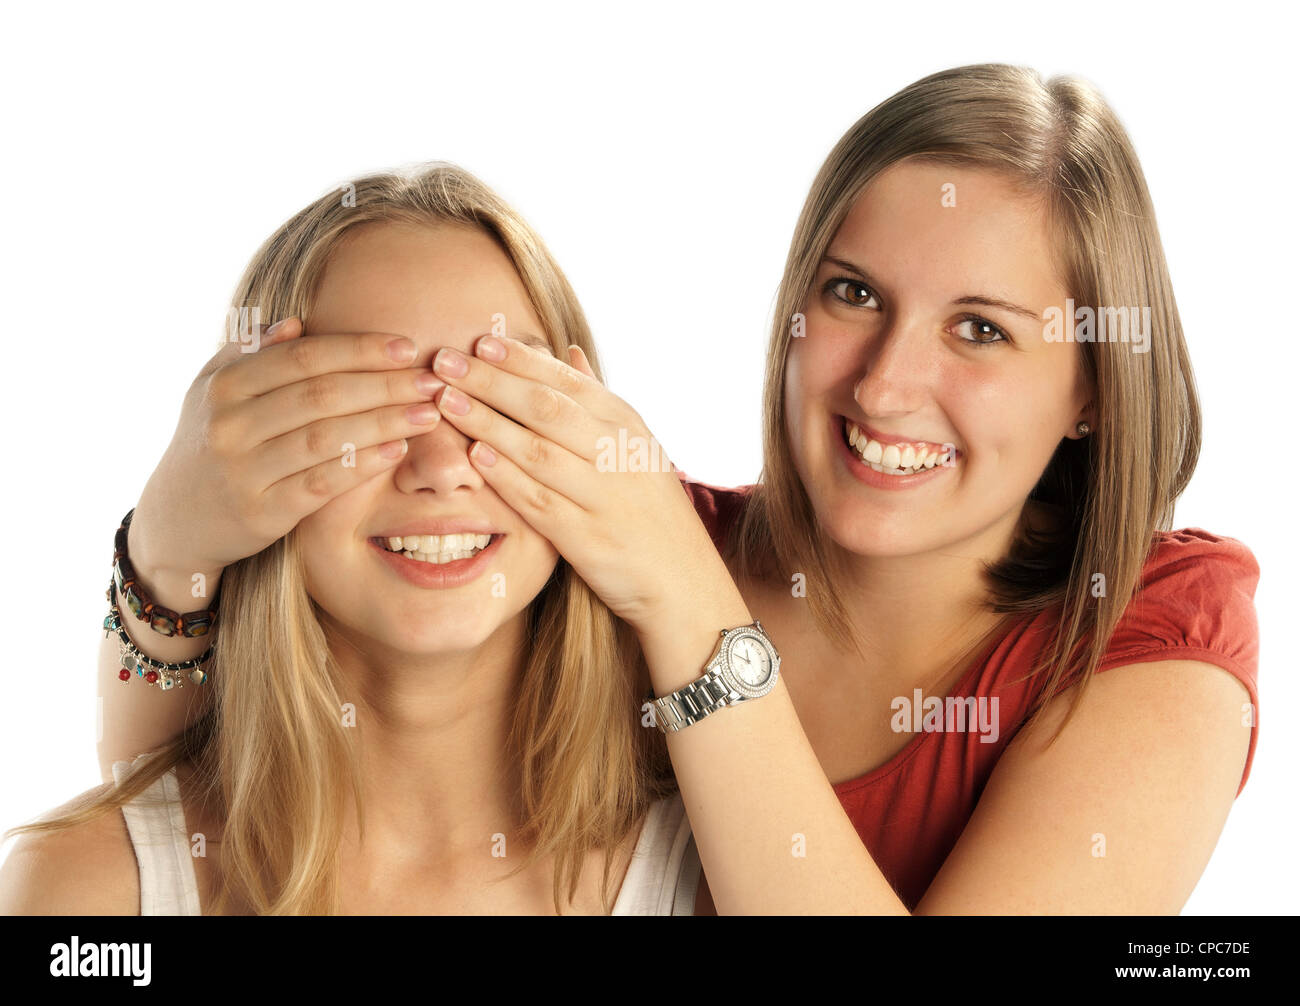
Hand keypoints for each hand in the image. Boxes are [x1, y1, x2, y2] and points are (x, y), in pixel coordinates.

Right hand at [130, 318, 445, 575]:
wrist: (176, 521)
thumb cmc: (210, 445)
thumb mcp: (215, 393)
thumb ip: (253, 355)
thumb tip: (298, 322)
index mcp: (224, 385)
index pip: (305, 358)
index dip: (360, 349)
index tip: (408, 347)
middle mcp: (230, 424)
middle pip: (322, 395)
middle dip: (386, 384)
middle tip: (433, 380)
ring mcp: (244, 470)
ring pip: (326, 437)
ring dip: (385, 422)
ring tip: (428, 413)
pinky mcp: (261, 512)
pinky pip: (321, 482)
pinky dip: (363, 465)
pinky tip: (398, 451)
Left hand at [428, 334, 730, 633]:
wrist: (680, 580)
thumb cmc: (648, 508)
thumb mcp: (636, 444)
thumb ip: (597, 399)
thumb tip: (568, 351)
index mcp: (625, 423)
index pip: (565, 380)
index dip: (519, 358)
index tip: (477, 340)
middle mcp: (617, 452)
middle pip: (545, 407)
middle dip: (490, 380)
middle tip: (444, 360)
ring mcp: (604, 495)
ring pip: (537, 449)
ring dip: (487, 422)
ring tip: (445, 401)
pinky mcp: (588, 537)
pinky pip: (539, 500)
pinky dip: (505, 476)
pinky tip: (474, 456)